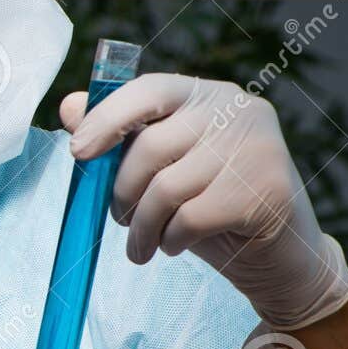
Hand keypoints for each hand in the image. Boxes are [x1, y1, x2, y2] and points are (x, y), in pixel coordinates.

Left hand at [60, 74, 347, 332]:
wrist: (278, 257)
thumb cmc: (211, 208)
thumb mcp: (162, 171)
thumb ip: (120, 137)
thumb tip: (69, 106)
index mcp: (207, 95)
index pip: (149, 90)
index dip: (107, 118)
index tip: (78, 152)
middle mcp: (237, 109)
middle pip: (151, 147)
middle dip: (121, 192)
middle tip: (120, 220)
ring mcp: (258, 147)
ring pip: (167, 189)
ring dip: (142, 227)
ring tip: (142, 245)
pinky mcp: (268, 189)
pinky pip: (191, 218)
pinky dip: (170, 240)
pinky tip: (174, 246)